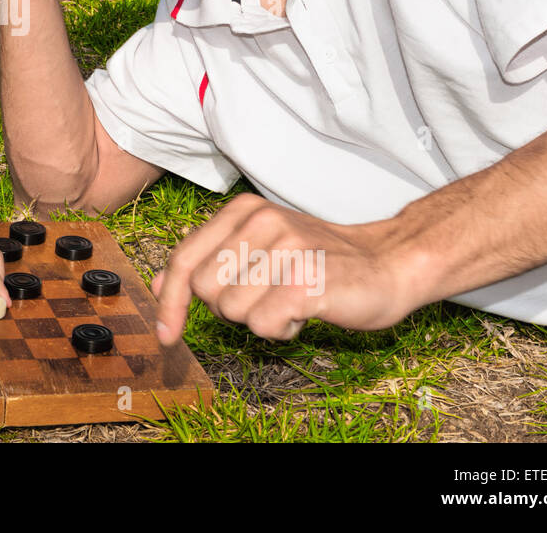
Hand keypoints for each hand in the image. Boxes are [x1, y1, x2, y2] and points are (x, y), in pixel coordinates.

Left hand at [151, 193, 413, 345]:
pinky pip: (263, 325)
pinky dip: (280, 331)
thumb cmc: (319, 262)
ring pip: (232, 311)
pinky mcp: (306, 281)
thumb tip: (158, 283)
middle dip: (228, 308)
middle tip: (264, 299)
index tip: (167, 335)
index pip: (183, 258)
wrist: (389, 264)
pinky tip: (303, 315)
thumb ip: (209, 261)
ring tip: (289, 302)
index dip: (169, 301)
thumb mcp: (258, 250)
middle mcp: (262, 222)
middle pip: (203, 289)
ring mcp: (286, 249)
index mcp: (244, 210)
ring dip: (258, 320)